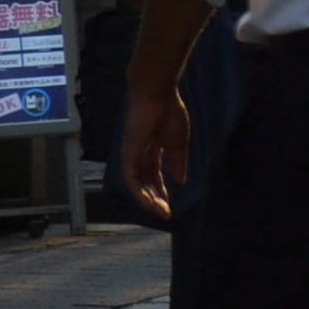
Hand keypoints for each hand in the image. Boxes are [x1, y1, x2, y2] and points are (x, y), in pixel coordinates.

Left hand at [120, 86, 191, 220]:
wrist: (157, 96)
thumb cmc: (169, 113)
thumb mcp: (178, 142)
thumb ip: (178, 162)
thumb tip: (181, 181)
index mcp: (153, 149)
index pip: (155, 175)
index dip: (162, 190)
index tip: (171, 205)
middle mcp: (139, 155)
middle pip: (146, 182)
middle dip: (156, 198)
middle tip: (166, 212)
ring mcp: (132, 155)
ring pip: (137, 184)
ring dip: (148, 200)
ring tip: (161, 211)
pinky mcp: (128, 155)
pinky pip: (132, 179)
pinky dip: (140, 192)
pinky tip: (151, 202)